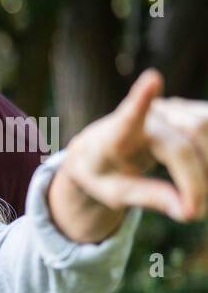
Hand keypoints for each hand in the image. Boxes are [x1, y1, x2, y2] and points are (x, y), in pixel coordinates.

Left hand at [59, 69, 207, 224]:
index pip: (129, 117)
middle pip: (185, 145)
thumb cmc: (101, 172)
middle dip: (196, 182)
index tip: (152, 79)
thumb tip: (188, 211)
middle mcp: (146, 115)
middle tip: (192, 213)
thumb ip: (148, 197)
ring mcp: (170, 109)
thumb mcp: (113, 192)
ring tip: (198, 198)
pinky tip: (203, 177)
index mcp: (115, 134)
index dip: (141, 99)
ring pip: (206, 130)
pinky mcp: (188, 110)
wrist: (96, 149)